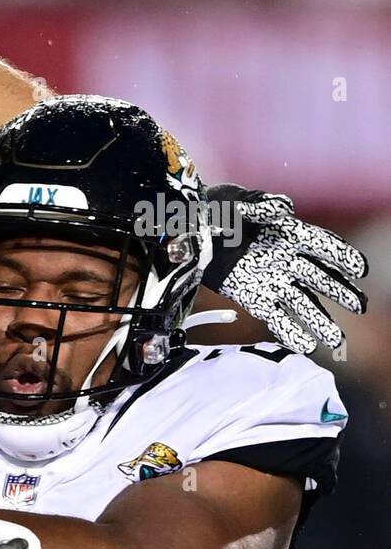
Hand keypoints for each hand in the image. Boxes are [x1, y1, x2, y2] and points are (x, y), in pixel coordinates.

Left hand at [201, 184, 367, 353]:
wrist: (189, 232)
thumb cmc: (217, 211)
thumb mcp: (236, 202)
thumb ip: (261, 206)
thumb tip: (284, 207)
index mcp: (289, 233)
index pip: (322, 245)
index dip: (341, 256)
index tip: (359, 269)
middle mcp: (287, 259)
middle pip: (319, 278)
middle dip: (340, 292)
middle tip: (358, 306)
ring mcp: (272, 280)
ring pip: (302, 302)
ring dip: (320, 321)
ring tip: (336, 341)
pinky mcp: (254, 298)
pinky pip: (275, 316)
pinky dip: (289, 331)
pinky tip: (304, 346)